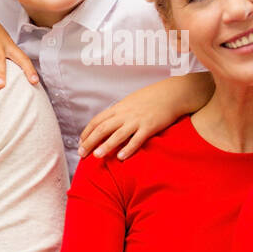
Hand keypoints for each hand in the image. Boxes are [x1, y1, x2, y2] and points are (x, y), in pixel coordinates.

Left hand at [79, 73, 212, 160]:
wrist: (171, 94)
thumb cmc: (151, 98)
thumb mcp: (130, 102)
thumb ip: (119, 113)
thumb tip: (108, 124)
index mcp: (118, 108)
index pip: (97, 120)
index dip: (86, 132)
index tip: (80, 143)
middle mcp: (125, 114)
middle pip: (102, 128)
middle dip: (90, 142)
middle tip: (82, 154)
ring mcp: (137, 120)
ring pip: (117, 135)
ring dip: (106, 146)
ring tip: (97, 156)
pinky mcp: (149, 127)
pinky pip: (137, 139)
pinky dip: (128, 149)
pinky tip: (121, 157)